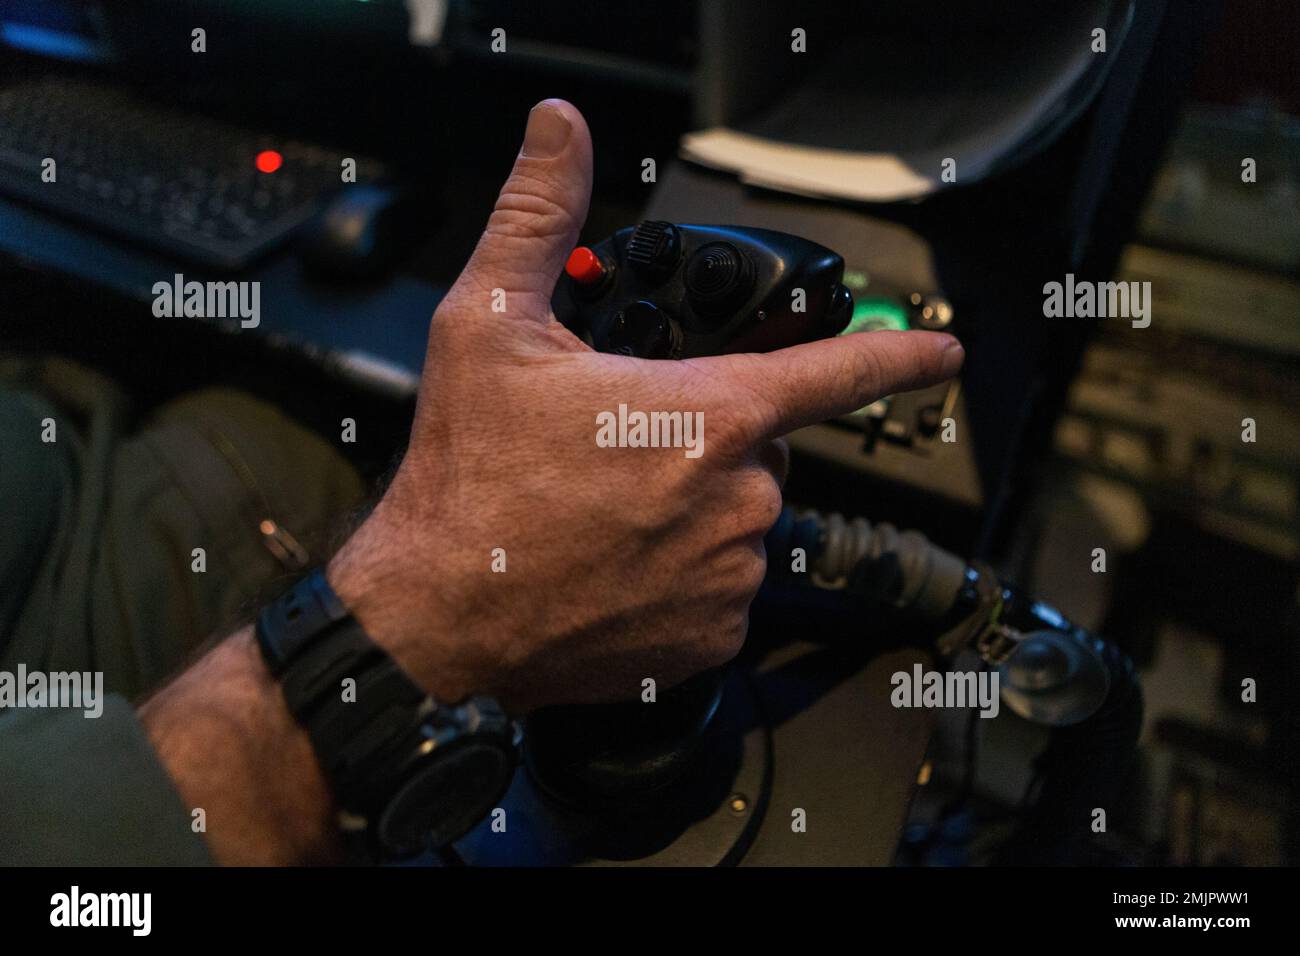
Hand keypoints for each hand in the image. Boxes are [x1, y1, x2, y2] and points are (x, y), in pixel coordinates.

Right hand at [328, 99, 963, 713]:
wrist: (437, 615)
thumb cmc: (468, 479)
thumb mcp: (490, 327)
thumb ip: (538, 219)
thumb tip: (558, 135)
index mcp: (707, 414)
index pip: (834, 370)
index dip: (896, 354)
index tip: (941, 353)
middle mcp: (737, 498)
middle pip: (760, 446)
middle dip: (707, 436)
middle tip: (621, 448)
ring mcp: (730, 574)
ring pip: (740, 518)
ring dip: (692, 506)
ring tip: (606, 511)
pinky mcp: (713, 635)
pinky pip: (722, 586)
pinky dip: (682, 573)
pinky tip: (616, 564)